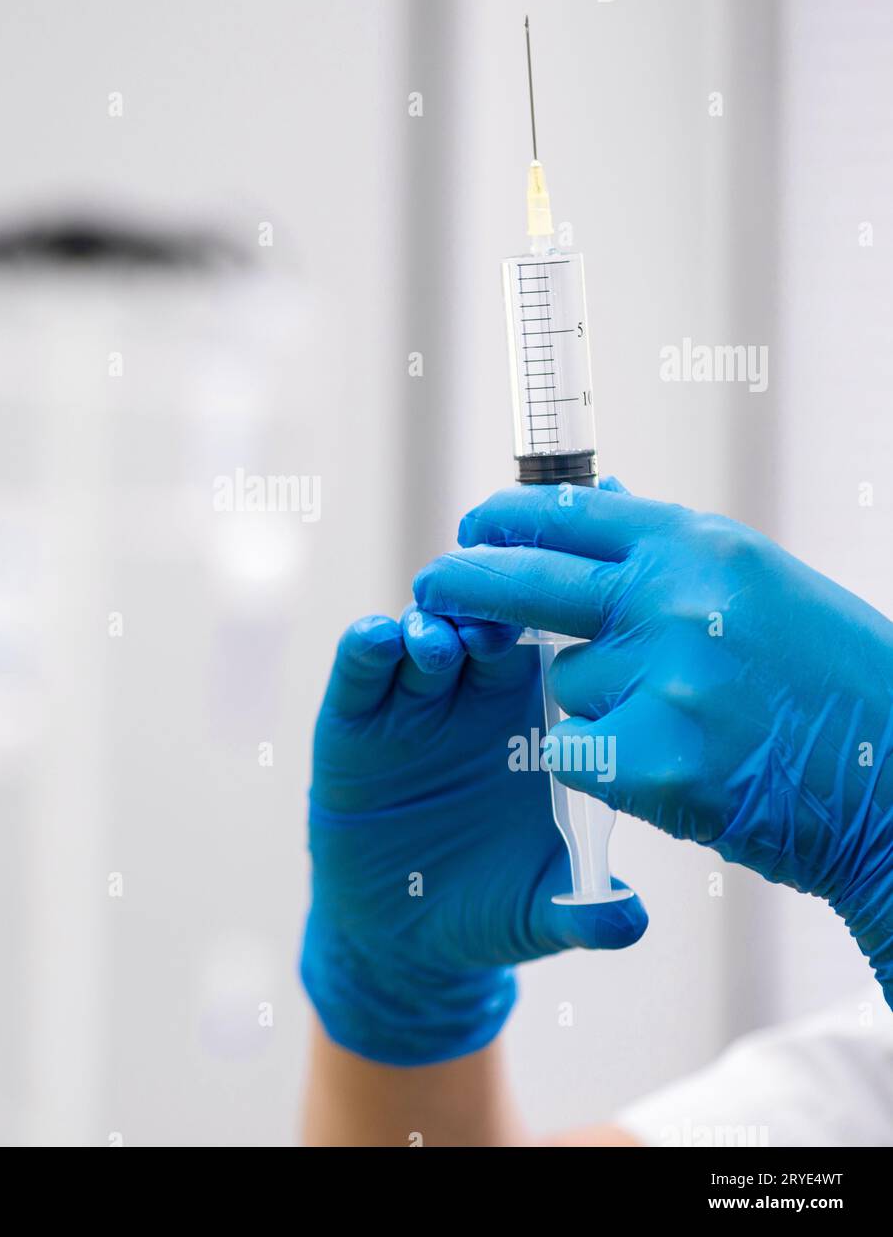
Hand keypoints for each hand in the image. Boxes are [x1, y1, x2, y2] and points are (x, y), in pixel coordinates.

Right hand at [301, 606, 646, 1066]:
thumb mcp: (543, 910)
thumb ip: (586, 909)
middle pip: (482, 628)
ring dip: (428, 626)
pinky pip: (359, 670)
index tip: (564, 628)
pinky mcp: (350, 721)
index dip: (554, 632)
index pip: (547, 656)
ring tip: (435, 646)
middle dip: (487, 614)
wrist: (405, 940)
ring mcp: (410, 705)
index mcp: (530, 724)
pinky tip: (376, 639)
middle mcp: (471, 699)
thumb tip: (631, 922)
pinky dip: (366, 645)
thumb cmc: (491, 910)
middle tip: (491, 627)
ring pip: (420, 637)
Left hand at [412, 483, 892, 1005]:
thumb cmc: (837, 682)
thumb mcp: (760, 585)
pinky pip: (572, 752)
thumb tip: (602, 498)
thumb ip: (672, 550)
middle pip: (522, 581)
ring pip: (566, 684)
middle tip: (430, 582)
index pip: (566, 512)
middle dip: (464, 581)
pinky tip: (674, 768)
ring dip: (601, 703)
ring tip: (690, 721)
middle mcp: (671, 600)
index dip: (505, 518)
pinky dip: (604, 763)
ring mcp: (660, 681)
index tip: (473, 526)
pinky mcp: (651, 761)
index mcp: (698, 546)